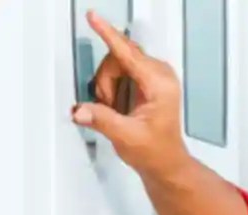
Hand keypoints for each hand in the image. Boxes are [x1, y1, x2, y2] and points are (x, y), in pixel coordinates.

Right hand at [71, 10, 190, 176]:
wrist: (166, 161)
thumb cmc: (155, 151)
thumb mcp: (127, 137)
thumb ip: (103, 120)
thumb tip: (81, 110)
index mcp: (160, 86)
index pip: (128, 55)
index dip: (109, 35)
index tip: (94, 18)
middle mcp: (161, 75)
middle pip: (118, 58)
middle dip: (106, 81)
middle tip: (108, 105)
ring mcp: (155, 75)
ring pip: (115, 63)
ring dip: (107, 85)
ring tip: (115, 108)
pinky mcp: (148, 79)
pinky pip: (119, 69)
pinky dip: (111, 86)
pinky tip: (118, 105)